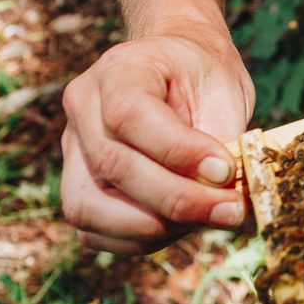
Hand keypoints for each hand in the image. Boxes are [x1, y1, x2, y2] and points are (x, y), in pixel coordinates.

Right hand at [60, 30, 254, 254]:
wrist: (179, 64)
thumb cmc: (204, 76)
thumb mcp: (223, 90)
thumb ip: (221, 141)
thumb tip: (225, 198)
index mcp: (120, 68)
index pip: (130, 116)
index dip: (179, 152)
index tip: (226, 171)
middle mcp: (84, 106)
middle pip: (113, 166)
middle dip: (177, 199)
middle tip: (230, 210)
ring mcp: (73, 148)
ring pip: (89, 207)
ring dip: (153, 227)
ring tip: (206, 219)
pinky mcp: (76, 185)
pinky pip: (92, 229)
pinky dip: (138, 239)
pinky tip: (181, 227)